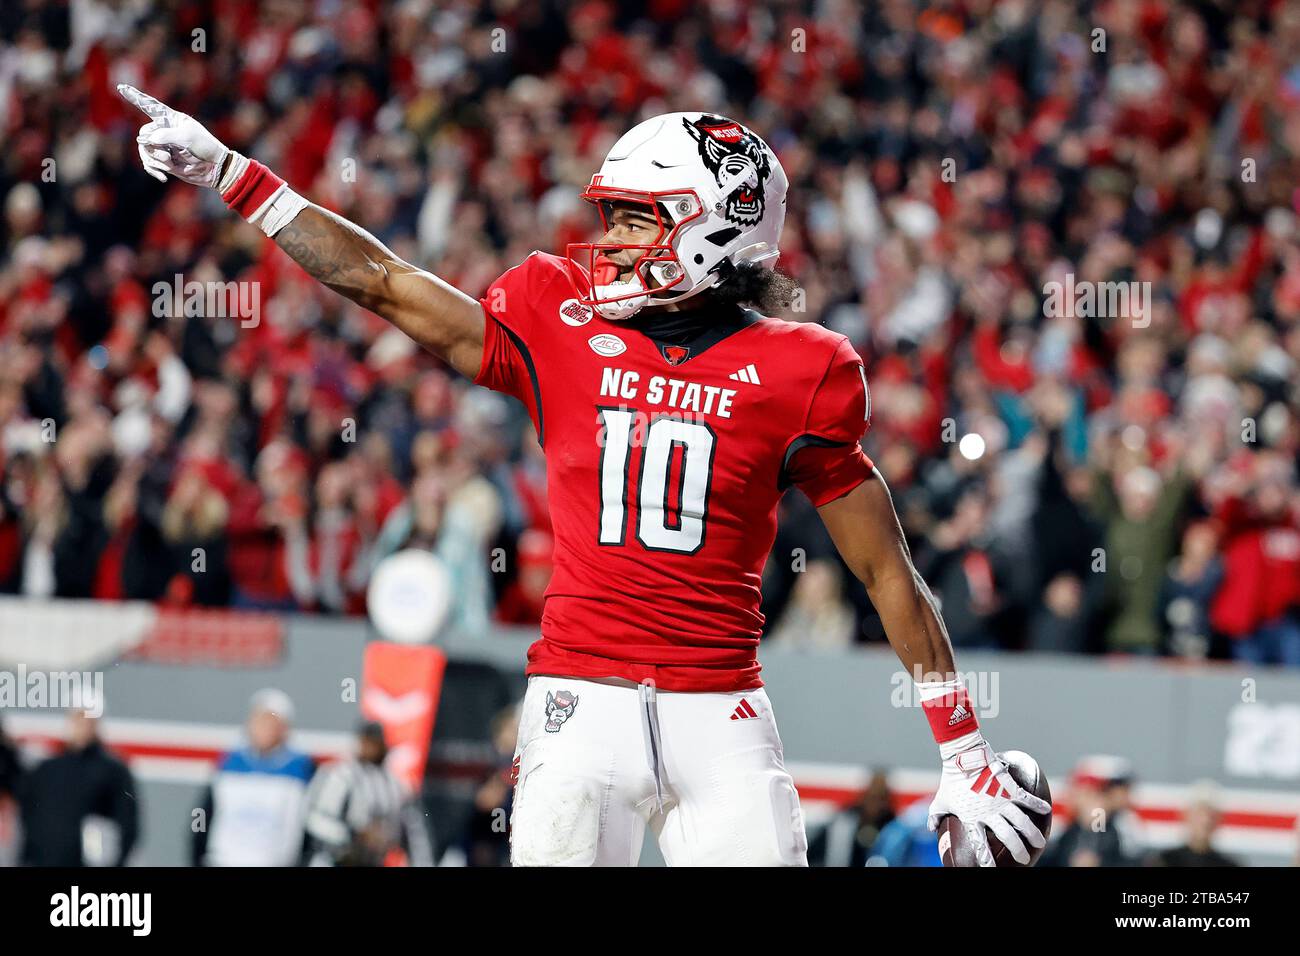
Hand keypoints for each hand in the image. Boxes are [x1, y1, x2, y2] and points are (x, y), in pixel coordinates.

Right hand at [117, 84, 228, 186]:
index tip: (121, 87)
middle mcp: (164, 130)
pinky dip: (153, 170)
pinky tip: (163, 178)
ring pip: (144, 149)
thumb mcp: (187, 137)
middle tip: (168, 156)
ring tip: (169, 164)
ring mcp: (163, 145)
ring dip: (154, 159)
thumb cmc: (205, 147)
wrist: (215, 168)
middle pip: (144, 134)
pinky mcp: (164, 160)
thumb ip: (165, 135)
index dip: (135, 96)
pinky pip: (148, 163)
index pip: (149, 105)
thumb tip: (144, 140)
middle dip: (152, 147)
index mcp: (171, 118)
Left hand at [927, 742, 1050, 865]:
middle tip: (1024, 858)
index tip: (991, 869)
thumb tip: (931, 828)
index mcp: (972, 818)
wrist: (963, 757)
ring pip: (1021, 821)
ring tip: (1040, 843)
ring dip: (1032, 833)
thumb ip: (935, 816)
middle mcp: (989, 813)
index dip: (986, 859)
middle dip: (1018, 850)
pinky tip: (1046, 810)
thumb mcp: (940, 800)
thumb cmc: (950, 780)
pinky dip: (1037, 805)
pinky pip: (1026, 798)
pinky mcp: (1009, 788)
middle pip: (1007, 836)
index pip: (980, 844)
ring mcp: (1001, 800)